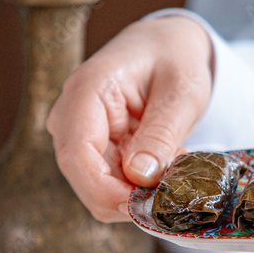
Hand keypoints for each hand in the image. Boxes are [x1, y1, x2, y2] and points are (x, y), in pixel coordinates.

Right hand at [46, 16, 212, 221]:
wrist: (166, 45)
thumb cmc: (174, 58)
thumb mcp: (182, 90)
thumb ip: (162, 132)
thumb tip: (140, 177)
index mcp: (86, 91)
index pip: (78, 157)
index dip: (108, 192)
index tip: (147, 206)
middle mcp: (71, 117)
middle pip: (86, 181)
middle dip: (131, 197)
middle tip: (176, 186)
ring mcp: (78, 136)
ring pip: (99, 189)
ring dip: (140, 192)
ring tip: (175, 165)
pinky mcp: (93, 151)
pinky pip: (112, 184)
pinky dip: (141, 186)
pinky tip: (166, 165)